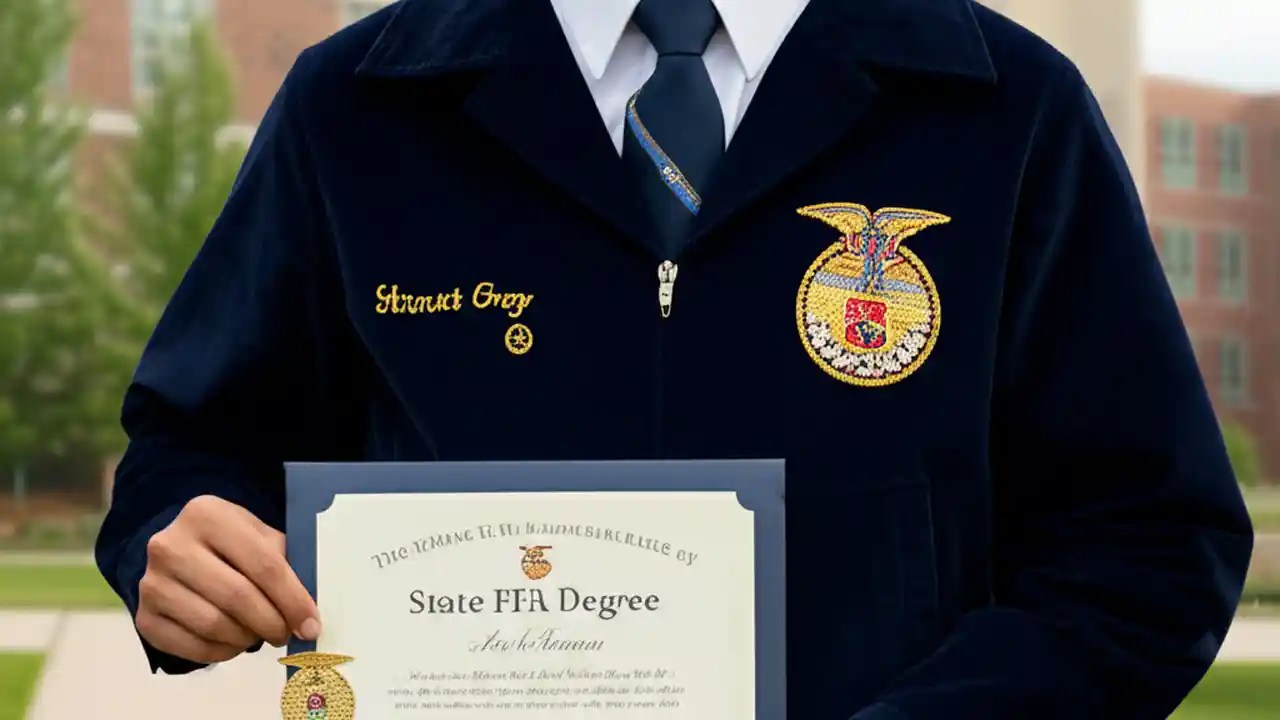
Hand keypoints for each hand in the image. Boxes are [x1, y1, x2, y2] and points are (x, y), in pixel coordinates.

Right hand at [135, 495, 320, 663]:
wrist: (177, 550)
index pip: (264, 564)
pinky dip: (222, 652)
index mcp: (207, 514)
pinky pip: (192, 647)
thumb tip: (309, 614)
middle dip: (272, 622)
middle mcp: (171, 545)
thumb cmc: (230, 544)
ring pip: (214, 625)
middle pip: (237, 597)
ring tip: (260, 634)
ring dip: (247, 638)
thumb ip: (285, 564)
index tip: (311, 624)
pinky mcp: (144, 616)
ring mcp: (152, 582)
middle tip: (287, 633)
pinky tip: (235, 642)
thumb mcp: (257, 536)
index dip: (293, 599)